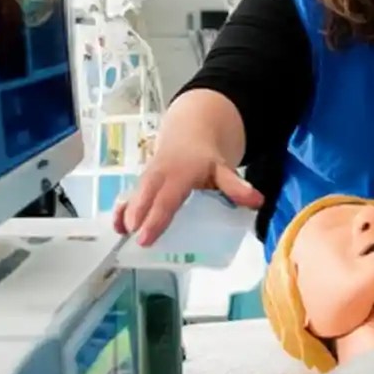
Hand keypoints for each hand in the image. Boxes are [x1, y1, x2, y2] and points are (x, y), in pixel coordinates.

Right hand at [114, 144, 263, 244]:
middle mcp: (160, 174)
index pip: (168, 199)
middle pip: (145, 196)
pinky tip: (116, 226)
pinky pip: (129, 195)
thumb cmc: (206, 159)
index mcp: (181, 173)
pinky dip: (121, 209)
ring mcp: (148, 178)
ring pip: (134, 195)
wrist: (189, 134)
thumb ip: (236, 186)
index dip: (157, 218)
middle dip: (137, 216)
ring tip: (120, 235)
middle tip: (132, 239)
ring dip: (125, 214)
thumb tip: (257, 201)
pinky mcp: (141, 182)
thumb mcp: (223, 169)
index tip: (147, 239)